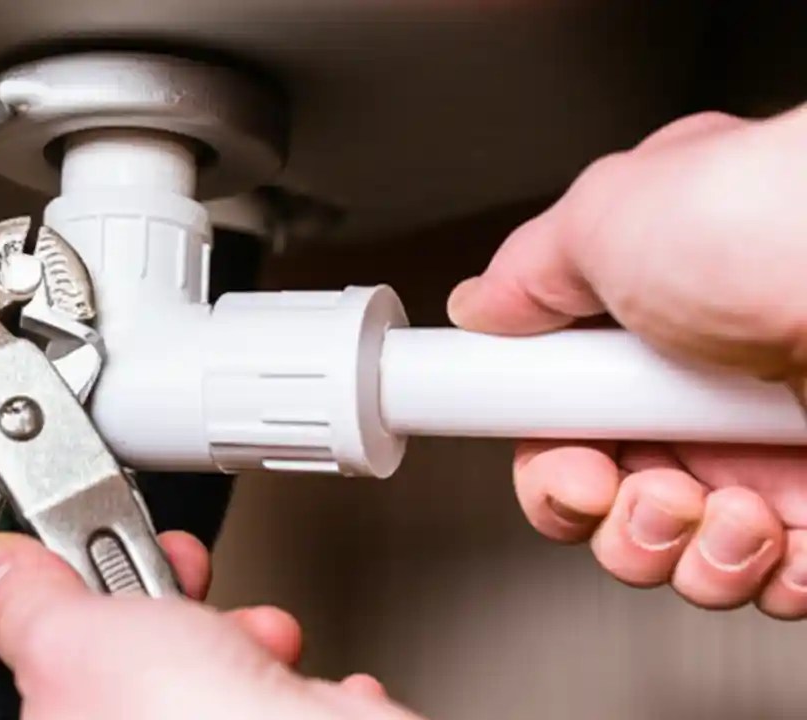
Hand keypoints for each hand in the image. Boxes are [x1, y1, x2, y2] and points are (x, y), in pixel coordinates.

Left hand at [0, 531, 421, 719]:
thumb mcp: (71, 635)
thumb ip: (25, 600)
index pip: (31, 671)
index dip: (57, 606)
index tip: (78, 560)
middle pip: (125, 664)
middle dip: (161, 607)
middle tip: (170, 576)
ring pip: (204, 676)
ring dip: (237, 636)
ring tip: (249, 633)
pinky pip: (272, 696)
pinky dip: (290, 676)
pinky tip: (289, 674)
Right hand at [446, 105, 806, 617]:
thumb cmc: (769, 220)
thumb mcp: (608, 215)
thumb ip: (529, 274)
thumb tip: (482, 306)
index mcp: (649, 322)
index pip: (564, 417)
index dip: (547, 456)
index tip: (561, 459)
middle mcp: (707, 386)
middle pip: (609, 497)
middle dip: (602, 514)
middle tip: (622, 488)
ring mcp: (774, 450)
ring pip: (680, 552)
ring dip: (677, 549)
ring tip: (717, 506)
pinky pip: (772, 581)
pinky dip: (760, 576)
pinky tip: (772, 533)